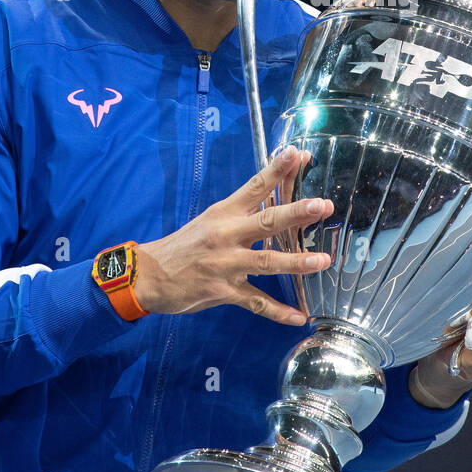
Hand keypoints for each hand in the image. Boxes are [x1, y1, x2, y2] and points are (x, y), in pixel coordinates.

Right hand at [133, 146, 332, 322]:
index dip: (277, 170)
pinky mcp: (224, 292)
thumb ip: (243, 210)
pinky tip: (299, 316)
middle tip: (322, 205)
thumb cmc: (186, 244)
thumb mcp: (211, 219)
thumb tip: (276, 194)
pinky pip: (256, 303)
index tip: (298, 154)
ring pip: (266, 262)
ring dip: (296, 262)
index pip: (255, 186)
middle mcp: (226, 235)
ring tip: (322, 261)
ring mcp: (226, 265)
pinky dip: (279, 311)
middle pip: (266, 221)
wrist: (149, 275)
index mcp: (224, 213)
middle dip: (296, 213)